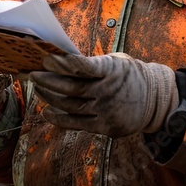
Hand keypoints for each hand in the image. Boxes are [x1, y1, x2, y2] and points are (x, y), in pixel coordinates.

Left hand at [30, 52, 177, 138]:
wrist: (154, 100)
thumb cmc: (126, 75)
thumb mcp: (115, 62)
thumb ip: (91, 63)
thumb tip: (59, 59)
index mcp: (111, 70)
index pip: (85, 67)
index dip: (64, 64)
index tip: (47, 59)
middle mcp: (108, 91)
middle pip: (72, 88)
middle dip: (48, 81)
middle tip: (32, 74)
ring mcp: (106, 111)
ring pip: (70, 106)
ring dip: (49, 97)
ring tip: (37, 88)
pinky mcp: (105, 127)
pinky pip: (76, 124)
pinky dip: (59, 119)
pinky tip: (46, 112)